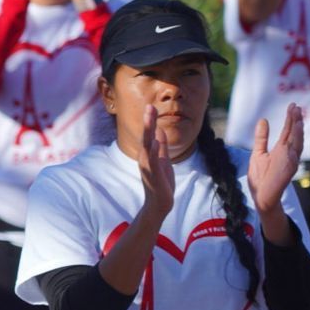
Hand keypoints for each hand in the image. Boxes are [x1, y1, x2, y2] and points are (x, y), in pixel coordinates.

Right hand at [136, 105, 175, 221]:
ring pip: (147, 145)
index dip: (150, 120)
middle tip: (149, 106)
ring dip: (148, 130)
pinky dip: (154, 150)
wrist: (160, 203)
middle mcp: (145, 158)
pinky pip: (153, 160)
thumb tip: (160, 131)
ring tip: (150, 118)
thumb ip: (162, 146)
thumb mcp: (164, 160)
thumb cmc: (161, 183)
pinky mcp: (153, 174)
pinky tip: (155, 141)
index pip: (148, 134)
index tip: (151, 106)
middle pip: (146, 136)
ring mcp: (148, 166)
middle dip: (148, 121)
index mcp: (147, 154)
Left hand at [248, 103, 304, 215]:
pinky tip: (296, 133)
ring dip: (298, 129)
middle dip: (295, 120)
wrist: (261, 195)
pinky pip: (294, 153)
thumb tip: (263, 120)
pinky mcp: (289, 168)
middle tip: (296, 106)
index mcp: (281, 149)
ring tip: (298, 116)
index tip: (293, 105)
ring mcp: (290, 160)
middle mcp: (288, 153)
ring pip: (297, 142)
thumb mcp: (258, 153)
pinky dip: (296, 143)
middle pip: (294, 134)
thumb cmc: (260, 177)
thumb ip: (261, 137)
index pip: (288, 131)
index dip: (290, 118)